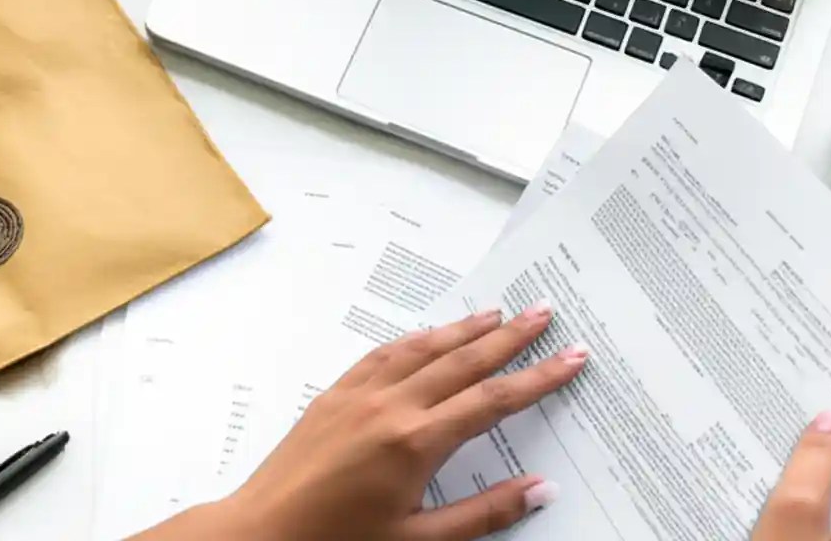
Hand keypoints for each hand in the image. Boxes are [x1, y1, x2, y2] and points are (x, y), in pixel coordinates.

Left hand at [135, 303, 586, 540]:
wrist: (260, 536)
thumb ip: (483, 514)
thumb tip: (539, 489)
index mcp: (416, 442)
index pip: (493, 400)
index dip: (538, 378)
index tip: (571, 358)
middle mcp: (390, 406)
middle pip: (463, 361)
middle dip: (510, 337)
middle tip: (545, 313)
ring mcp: (358, 395)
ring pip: (423, 348)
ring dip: (464, 329)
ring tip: (498, 312)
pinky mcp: (333, 395)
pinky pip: (381, 354)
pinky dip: (414, 339)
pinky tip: (429, 335)